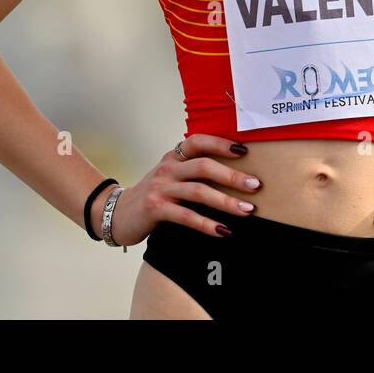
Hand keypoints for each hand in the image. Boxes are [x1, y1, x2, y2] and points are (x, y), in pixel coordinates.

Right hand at [99, 135, 262, 244]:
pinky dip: (207, 224)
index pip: (199, 142)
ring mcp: (160, 187)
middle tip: (256, 186)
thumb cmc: (155, 195)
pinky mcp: (155, 209)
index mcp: (174, 156)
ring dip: (226, 202)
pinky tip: (223, 230)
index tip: (245, 151)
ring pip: (199, 191)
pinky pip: (186, 216)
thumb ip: (194, 171)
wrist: (117, 213)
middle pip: (204, 166)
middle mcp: (168, 168)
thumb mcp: (172, 176)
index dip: (221, 144)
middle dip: (233, 176)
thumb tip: (236, 174)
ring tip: (247, 210)